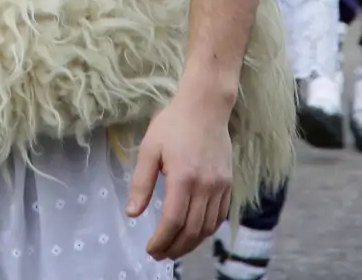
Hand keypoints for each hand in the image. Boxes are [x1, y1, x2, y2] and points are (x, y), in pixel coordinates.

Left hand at [127, 85, 233, 260]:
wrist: (205, 106)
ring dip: (190, 244)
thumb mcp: (149, 148)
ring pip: (207, 228)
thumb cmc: (173, 124)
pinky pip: (219, 217)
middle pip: (191, 230)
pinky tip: (193, 233)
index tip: (150, 249)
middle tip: (160, 254)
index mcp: (183, 177)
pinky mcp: (228, 185)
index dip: (161, 241)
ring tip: (174, 249)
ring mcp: (220, 187)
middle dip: (174, 248)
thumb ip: (141, 182)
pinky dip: (206, 231)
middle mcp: (205, 186)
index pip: (173, 221)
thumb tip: (132, 213)